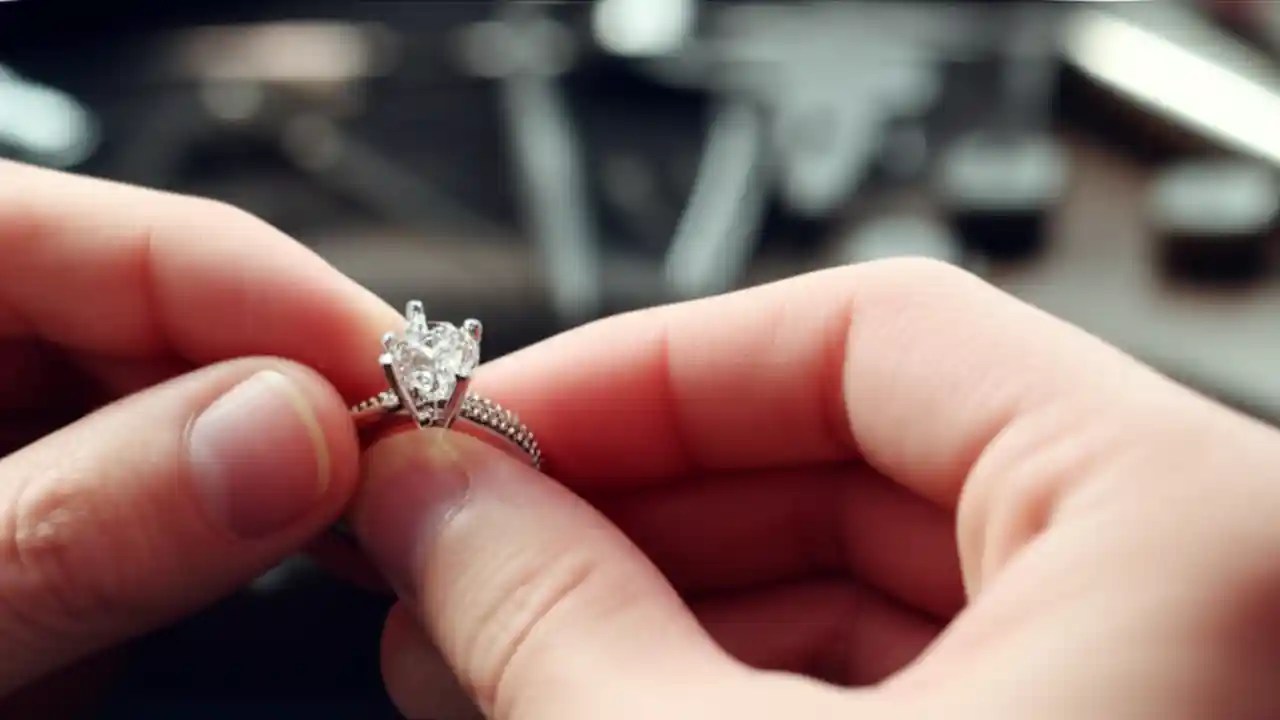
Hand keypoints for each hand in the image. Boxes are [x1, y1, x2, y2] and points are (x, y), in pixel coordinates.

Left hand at [0, 161, 396, 712]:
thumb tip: (284, 437)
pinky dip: (243, 530)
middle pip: (153, 318)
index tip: (399, 376)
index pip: (88, 234)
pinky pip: (168, 497)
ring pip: (178, 410)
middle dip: (290, 386)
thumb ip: (68, 530)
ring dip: (280, 464)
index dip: (263, 291)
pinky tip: (296, 552)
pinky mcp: (38, 525)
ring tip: (371, 512)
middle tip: (409, 462)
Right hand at [353, 259, 1279, 719]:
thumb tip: (437, 501)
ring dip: (655, 603)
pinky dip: (733, 682)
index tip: (495, 416)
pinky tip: (594, 694)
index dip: (646, 368)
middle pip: (855, 454)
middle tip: (463, 534)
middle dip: (627, 501)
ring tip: (488, 634)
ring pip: (861, 580)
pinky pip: (898, 676)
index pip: (872, 334)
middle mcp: (1204, 592)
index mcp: (1196, 536)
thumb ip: (557, 621)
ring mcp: (1153, 681)